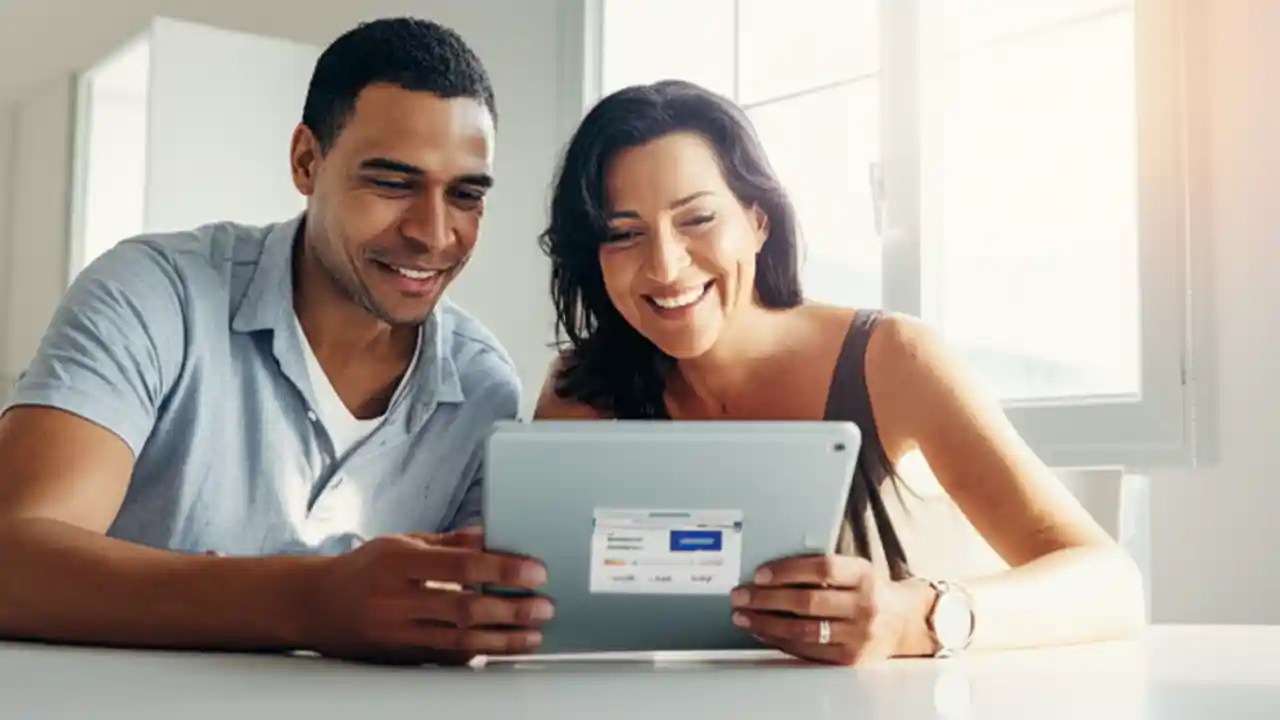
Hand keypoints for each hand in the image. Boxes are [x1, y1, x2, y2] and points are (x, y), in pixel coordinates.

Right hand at [297, 529, 552, 664]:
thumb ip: (448, 543)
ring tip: (533, 635)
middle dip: (512, 609)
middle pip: (465, 608)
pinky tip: (501, 651)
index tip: (535, 571)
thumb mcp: (401, 543)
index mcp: (399, 562)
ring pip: (460, 641)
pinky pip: (445, 659)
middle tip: (543, 608)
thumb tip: (492, 535)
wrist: (316, 605)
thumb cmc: (364, 568)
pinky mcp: (398, 657)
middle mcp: (397, 599)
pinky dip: (477, 655)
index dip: (503, 568)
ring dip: (503, 639)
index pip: (461, 564)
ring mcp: (396, 633)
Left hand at [730, 555, 934, 664]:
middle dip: (766, 599)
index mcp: (863, 575)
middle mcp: (863, 605)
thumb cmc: (868, 590)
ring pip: (803, 630)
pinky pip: (807, 650)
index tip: (759, 574)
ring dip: (766, 623)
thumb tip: (770, 571)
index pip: (822, 568)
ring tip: (743, 616)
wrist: (903, 622)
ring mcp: (857, 635)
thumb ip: (821, 568)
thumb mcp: (855, 570)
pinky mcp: (849, 658)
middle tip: (740, 595)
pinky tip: (762, 631)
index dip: (787, 571)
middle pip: (807, 602)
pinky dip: (779, 640)